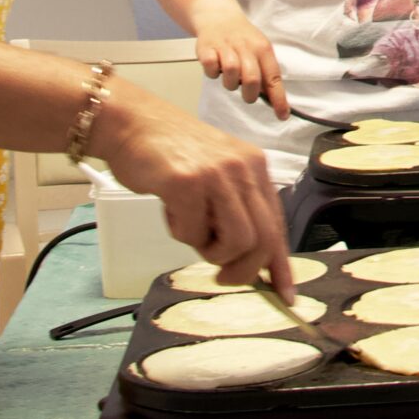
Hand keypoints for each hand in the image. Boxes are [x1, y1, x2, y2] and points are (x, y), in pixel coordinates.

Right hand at [90, 80, 291, 301]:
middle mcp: (243, 168)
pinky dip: (181, 234)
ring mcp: (217, 174)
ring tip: (192, 231)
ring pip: (237, 240)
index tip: (286, 295)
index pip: (277, 224)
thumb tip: (251, 259)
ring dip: (212, 251)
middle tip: (223, 276)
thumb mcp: (216, 176)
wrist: (132, 124)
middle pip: (263, 238)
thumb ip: (236, 209)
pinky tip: (171, 211)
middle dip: (244, 270)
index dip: (281, 264)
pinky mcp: (187, 182)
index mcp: (255, 167)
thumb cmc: (170, 156)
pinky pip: (193, 232)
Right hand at [191, 3, 287, 118]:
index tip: (282, 115)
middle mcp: (246, 47)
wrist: (218, 16)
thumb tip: (272, 100)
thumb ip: (264, 72)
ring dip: (231, 83)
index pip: (273, 78)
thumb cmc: (241, 38)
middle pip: (252, 79)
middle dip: (250, 94)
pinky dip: (213, 73)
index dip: (278, 99)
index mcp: (263, 48)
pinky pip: (211, 68)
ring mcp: (225, 46)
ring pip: (231, 74)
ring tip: (230, 76)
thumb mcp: (259, 50)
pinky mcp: (206, 48)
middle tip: (248, 95)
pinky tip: (216, 66)